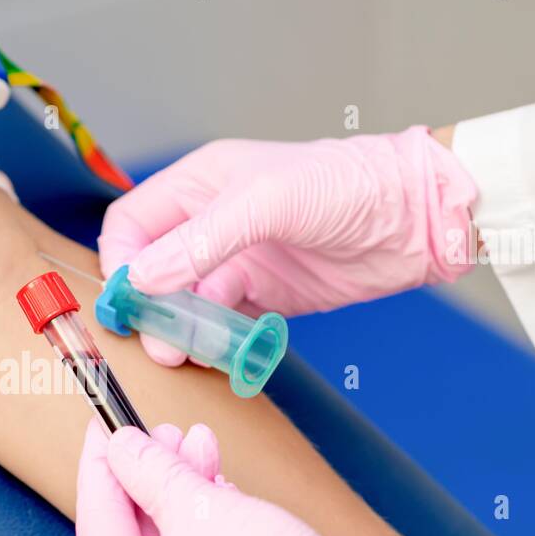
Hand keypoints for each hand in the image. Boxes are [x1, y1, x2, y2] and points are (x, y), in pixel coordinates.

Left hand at [75, 422, 430, 535]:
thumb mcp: (200, 509)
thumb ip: (153, 473)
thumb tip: (123, 450)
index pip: (97, 527)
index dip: (102, 468)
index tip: (106, 426)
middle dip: (154, 478)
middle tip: (167, 433)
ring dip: (187, 497)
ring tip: (203, 447)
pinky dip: (211, 534)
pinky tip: (225, 492)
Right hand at [97, 126, 476, 365]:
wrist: (414, 219)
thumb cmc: (346, 186)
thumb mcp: (266, 202)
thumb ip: (200, 241)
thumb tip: (141, 279)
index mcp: (200, 184)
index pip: (132, 224)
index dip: (120, 261)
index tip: (126, 299)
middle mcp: (211, 223)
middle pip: (151, 269)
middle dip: (146, 305)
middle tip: (155, 338)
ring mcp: (237, 261)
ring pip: (184, 302)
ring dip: (179, 328)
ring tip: (184, 350)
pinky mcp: (264, 296)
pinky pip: (222, 324)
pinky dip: (214, 340)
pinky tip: (221, 349)